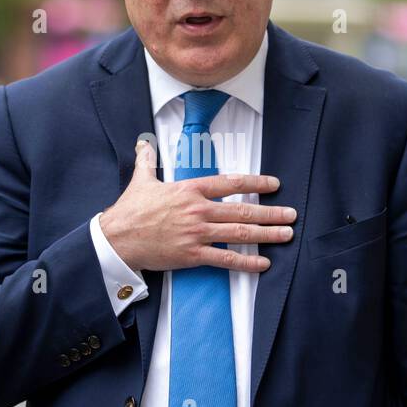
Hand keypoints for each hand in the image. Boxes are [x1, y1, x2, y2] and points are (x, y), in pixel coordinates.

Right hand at [98, 139, 295, 272]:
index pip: (230, 183)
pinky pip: (225, 259)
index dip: (254, 182)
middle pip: (242, 210)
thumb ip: (147, 160)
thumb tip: (144, 143)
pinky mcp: (192, 254)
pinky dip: (246, 262)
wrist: (117, 239)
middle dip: (270, 212)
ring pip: (239, 233)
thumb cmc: (129, 211)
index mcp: (189, 190)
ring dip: (266, 234)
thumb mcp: (141, 180)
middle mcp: (198, 210)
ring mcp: (197, 233)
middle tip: (290, 214)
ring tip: (285, 234)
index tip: (272, 184)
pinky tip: (263, 263)